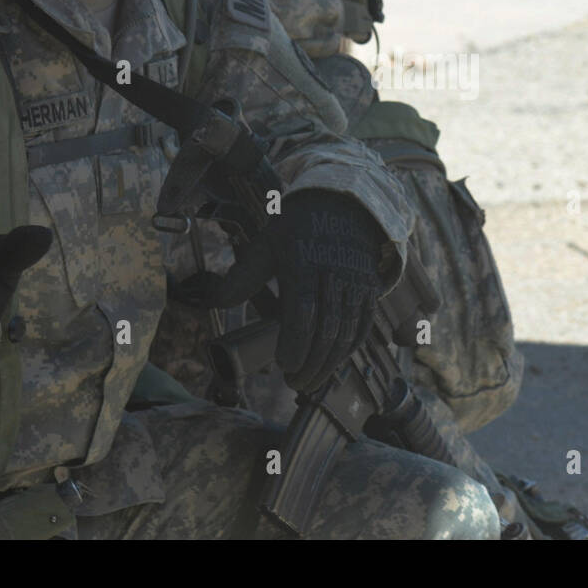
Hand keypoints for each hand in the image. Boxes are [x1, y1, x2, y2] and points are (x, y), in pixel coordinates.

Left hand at [203, 191, 385, 393]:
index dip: (295, 341)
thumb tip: (216, 303)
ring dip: (329, 364)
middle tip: (293, 383)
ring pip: (348, 332)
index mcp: (305, 261)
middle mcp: (335, 273)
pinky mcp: (371, 289)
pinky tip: (333, 364)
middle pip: (327, 328)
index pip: (303, 309)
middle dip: (311, 362)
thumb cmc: (299, 227)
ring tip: (309, 382)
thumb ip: (245, 275)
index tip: (282, 364)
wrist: (343, 204)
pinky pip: (363, 326)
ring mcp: (357, 282)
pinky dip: (349, 350)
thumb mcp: (268, 243)